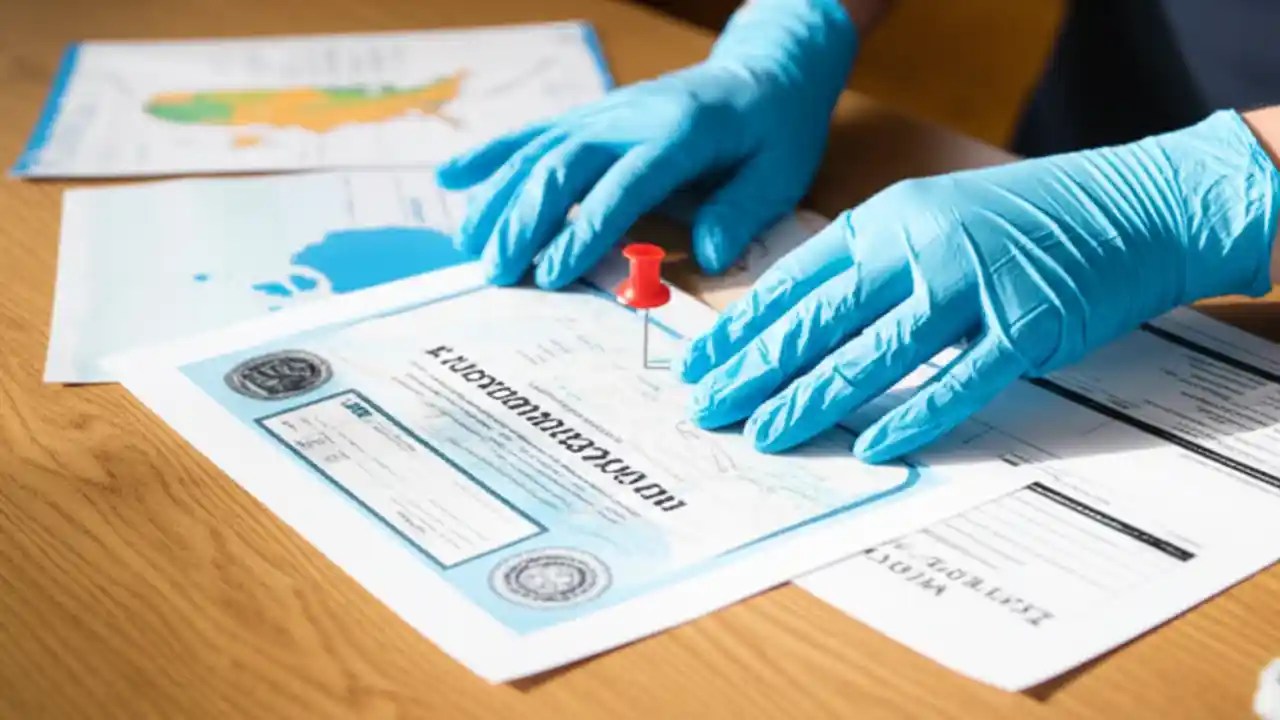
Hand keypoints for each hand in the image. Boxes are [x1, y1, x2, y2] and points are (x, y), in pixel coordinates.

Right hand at [435, 0, 855, 287]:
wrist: (764, 71)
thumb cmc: (774, 130)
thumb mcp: (780, 172)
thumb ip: (742, 210)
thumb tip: (709, 256)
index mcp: (681, 134)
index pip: (624, 184)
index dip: (587, 229)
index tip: (554, 274)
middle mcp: (631, 117)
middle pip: (564, 165)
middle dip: (524, 221)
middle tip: (495, 274)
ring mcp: (605, 113)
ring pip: (538, 151)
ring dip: (499, 199)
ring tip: (469, 248)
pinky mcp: (591, 116)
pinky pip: (534, 134)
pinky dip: (491, 156)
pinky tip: (451, 178)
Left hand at [679, 110, 1279, 461]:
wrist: (1134, 204)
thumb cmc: (1023, 221)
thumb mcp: (931, 220)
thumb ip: (869, 266)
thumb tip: (799, 325)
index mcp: (888, 220)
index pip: (795, 281)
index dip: (742, 328)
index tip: (699, 364)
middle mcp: (920, 245)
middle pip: (819, 319)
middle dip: (754, 370)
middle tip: (706, 408)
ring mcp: (974, 284)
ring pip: (874, 354)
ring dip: (813, 400)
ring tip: (763, 435)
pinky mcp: (1026, 325)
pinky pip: (958, 381)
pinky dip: (914, 417)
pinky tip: (872, 447)